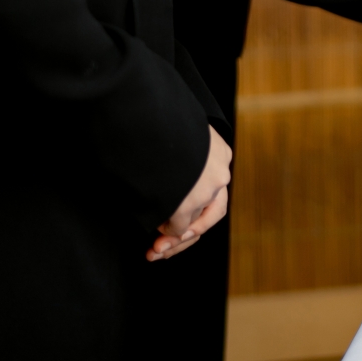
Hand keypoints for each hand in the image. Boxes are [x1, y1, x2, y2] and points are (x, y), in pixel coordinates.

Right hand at [148, 125, 231, 261]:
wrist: (142, 110)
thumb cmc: (151, 118)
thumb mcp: (178, 134)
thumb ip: (183, 157)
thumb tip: (169, 175)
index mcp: (219, 151)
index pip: (215, 187)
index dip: (197, 206)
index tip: (175, 217)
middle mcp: (218, 172)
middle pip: (212, 210)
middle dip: (188, 231)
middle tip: (162, 246)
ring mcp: (205, 190)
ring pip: (193, 221)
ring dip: (174, 239)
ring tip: (154, 250)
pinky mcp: (186, 204)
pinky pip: (176, 227)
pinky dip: (165, 234)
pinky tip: (153, 238)